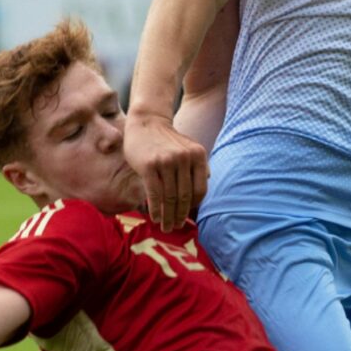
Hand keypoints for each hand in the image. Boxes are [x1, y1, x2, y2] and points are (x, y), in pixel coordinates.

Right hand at [124, 111, 208, 228]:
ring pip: (170, 197)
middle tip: (176, 227)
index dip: (193, 206)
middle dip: (180, 216)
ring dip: (168, 216)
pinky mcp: (149, 166)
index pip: (200, 190)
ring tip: (166, 227)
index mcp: (198, 155)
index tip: (186, 216)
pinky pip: (155, 194)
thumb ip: (198, 166)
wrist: (146, 122)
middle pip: (185, 196)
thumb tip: (204, 187)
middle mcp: (184, 158)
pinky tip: (155, 218)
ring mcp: (166, 161)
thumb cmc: (167, 140)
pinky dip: (156, 209)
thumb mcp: (189, 149)